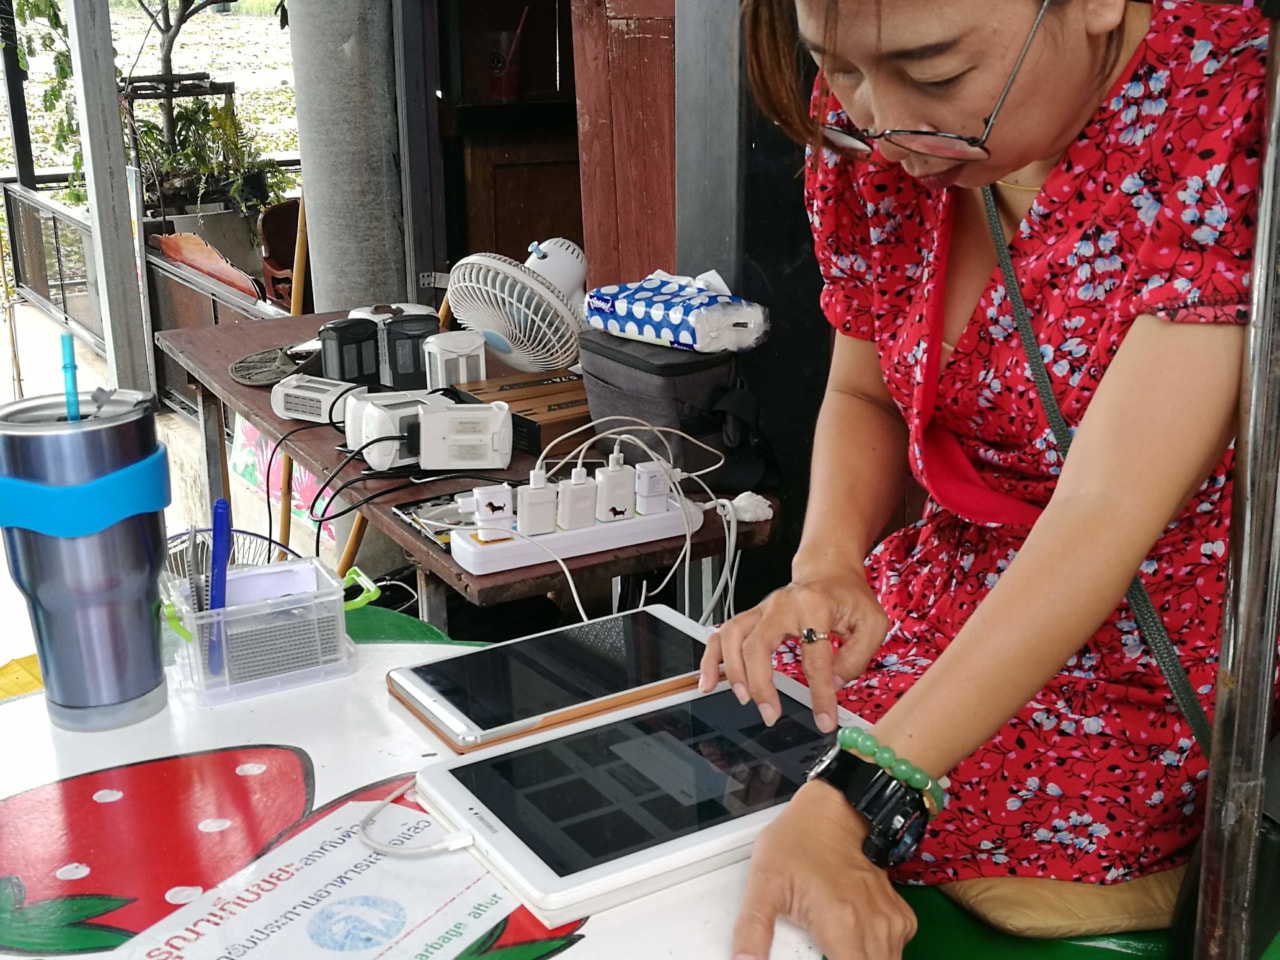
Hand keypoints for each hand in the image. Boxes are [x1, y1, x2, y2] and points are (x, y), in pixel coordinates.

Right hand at [699, 572, 887, 731]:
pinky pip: (723, 635)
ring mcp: (762, 609)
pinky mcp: (753, 616)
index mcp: (814, 605)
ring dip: (733, 671)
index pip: (814, 657)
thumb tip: (831, 684)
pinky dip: (711, 658)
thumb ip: (856, 656)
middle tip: (771, 714)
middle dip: (761, 684)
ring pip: (733, 637)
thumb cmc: (849, 596)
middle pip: (758, 645)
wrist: (829, 570)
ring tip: (743, 698)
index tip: (824, 720)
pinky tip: (708, 681)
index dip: (820, 694)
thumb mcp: (873, 623)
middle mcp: (782, 604)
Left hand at [731, 780, 916, 959]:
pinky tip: (855, 938)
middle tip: (822, 950)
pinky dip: (878, 952)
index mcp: (842, 925)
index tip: (819, 958)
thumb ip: (753, 929)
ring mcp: (890, 922)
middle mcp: (873, 927)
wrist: (834, 809)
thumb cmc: (799, 839)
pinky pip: (895, 950)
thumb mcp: (764, 882)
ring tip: (834, 943)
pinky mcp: (900, 917)